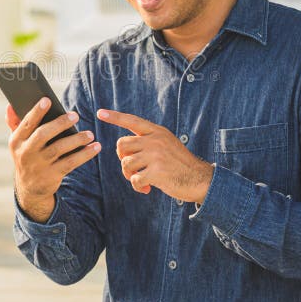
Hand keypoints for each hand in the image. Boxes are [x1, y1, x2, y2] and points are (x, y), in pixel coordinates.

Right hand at [6, 97, 100, 221]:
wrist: (29, 188)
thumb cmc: (27, 155)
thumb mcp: (18, 142)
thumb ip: (15, 123)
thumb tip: (10, 105)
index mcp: (16, 141)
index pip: (26, 123)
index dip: (36, 111)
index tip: (48, 100)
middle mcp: (26, 153)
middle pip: (42, 135)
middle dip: (59, 124)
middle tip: (75, 115)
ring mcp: (39, 165)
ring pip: (59, 149)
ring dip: (76, 140)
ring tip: (90, 134)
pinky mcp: (52, 176)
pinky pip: (70, 163)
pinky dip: (84, 155)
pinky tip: (95, 147)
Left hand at [97, 108, 212, 202]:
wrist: (200, 179)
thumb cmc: (180, 164)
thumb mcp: (166, 144)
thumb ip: (147, 142)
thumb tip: (122, 150)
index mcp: (157, 131)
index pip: (132, 120)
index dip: (115, 117)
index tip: (100, 113)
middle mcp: (155, 140)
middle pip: (121, 145)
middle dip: (123, 159)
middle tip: (133, 170)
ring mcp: (156, 155)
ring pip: (125, 163)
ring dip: (130, 175)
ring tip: (142, 180)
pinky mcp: (157, 171)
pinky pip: (134, 179)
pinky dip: (137, 186)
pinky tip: (147, 188)